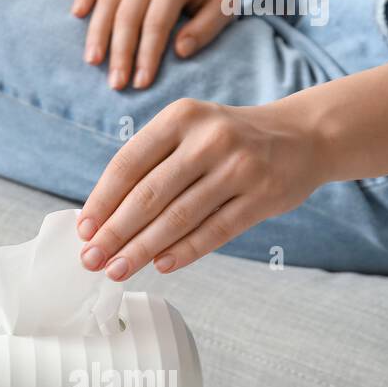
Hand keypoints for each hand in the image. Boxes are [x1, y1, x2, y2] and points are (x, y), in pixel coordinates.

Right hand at [70, 0, 243, 89]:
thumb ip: (205, 29)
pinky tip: (76, 15)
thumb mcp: (225, 7)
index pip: (155, 24)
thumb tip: (180, 52)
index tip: (141, 83)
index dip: (146, 56)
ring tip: (93, 61)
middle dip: (120, 53)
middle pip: (127, 17)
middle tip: (115, 84)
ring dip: (97, 34)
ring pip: (107, 3)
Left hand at [76, 98, 325, 278]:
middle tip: (91, 259)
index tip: (84, 230)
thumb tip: (103, 217)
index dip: (101, 201)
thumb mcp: (189, 132)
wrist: (303, 136)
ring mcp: (238, 167)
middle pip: (148, 195)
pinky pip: (215, 231)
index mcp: (180, 117)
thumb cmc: (228, 140)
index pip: (128, 164)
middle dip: (115, 233)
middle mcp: (208, 138)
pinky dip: (185, 251)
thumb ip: (151, 165)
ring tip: (117, 269)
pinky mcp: (262, 196)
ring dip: (142, 249)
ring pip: (178, 218)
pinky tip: (161, 266)